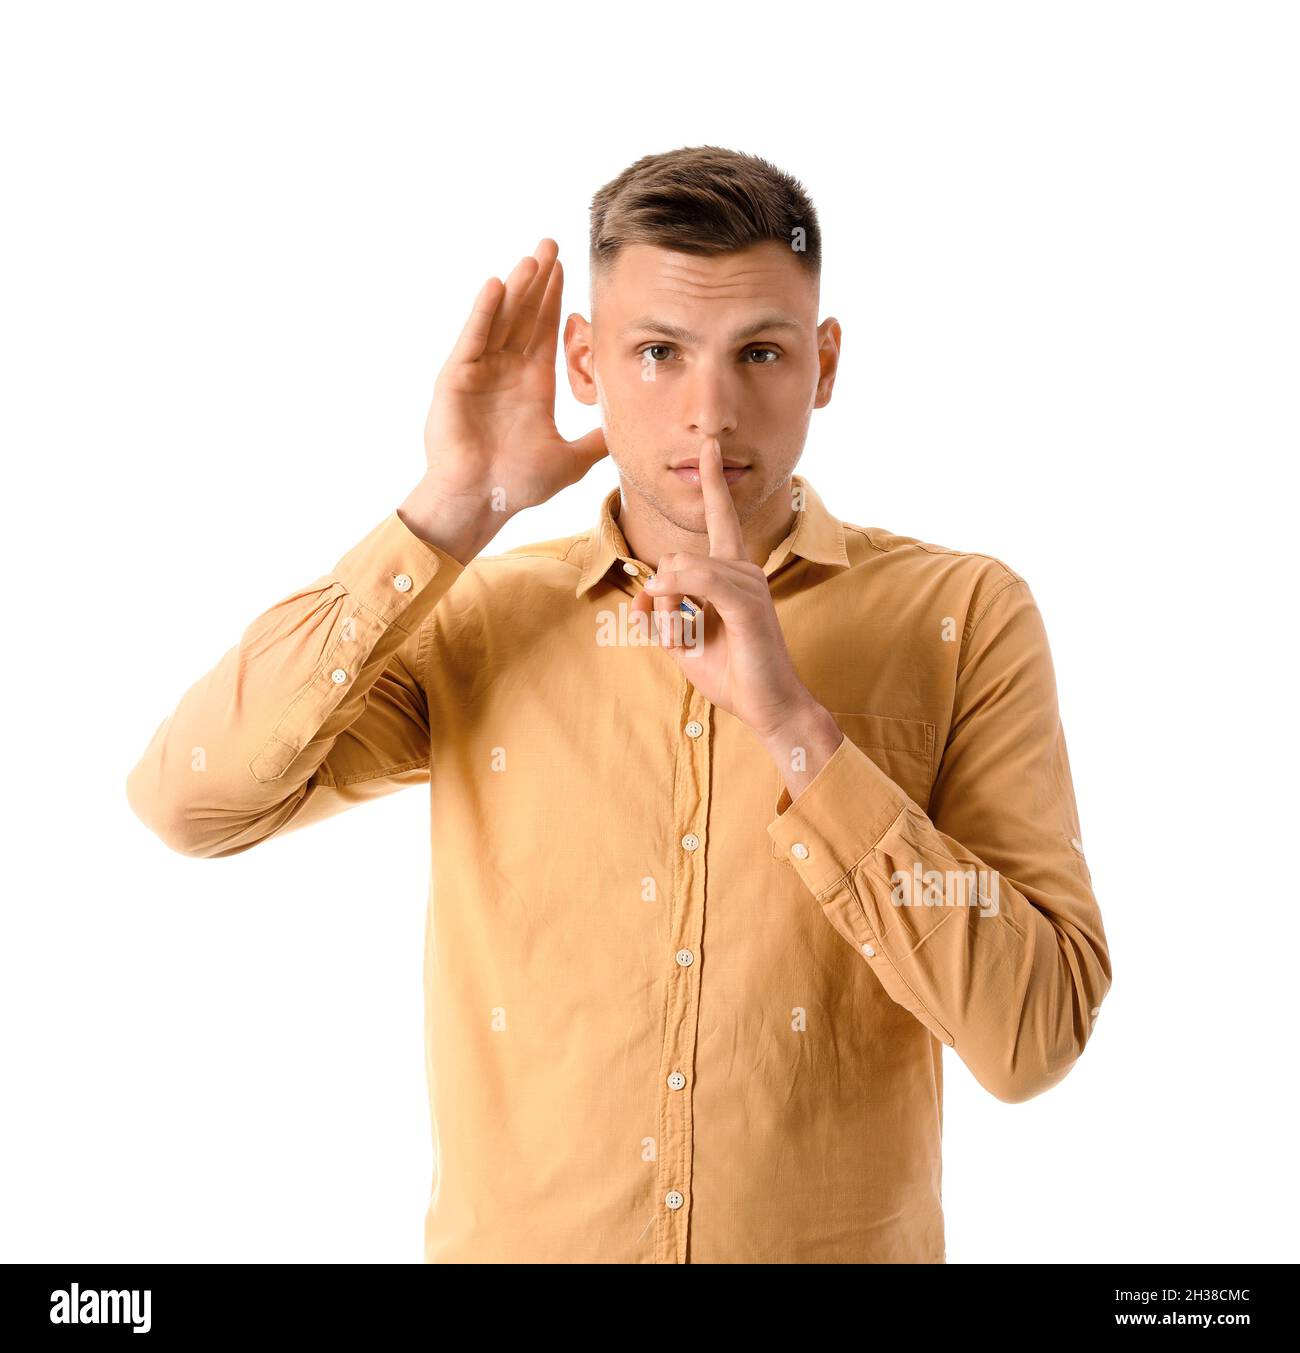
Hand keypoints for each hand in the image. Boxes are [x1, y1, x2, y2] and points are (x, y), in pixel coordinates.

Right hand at [410, 239, 608, 530]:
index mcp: (532, 382)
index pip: (546, 329)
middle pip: (524, 314)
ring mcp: (480, 371)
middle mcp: (505, 370)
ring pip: (500, 319)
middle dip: (538, 280)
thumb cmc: (517, 485)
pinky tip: (496, 285)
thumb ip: (598, 441)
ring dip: (515, 287)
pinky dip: (483, 312)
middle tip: (552, 243)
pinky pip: (473, 338)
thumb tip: (629, 430)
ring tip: (533, 257)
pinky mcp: (457, 378)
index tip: (567, 267)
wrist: (480, 502)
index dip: (555, 298)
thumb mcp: (571, 460)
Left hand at [631, 437, 824, 743]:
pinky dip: (677, 597)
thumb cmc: (733, 675)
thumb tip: (640, 596)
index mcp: (732, 576)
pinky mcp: (748, 604)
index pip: (722, 518)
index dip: (713, 483)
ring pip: (681, 570)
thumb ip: (660, 616)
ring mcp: (749, 585)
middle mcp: (744, 571)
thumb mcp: (684, 643)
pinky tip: (672, 618)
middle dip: (658, 601)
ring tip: (683, 643)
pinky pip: (701, 582)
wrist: (769, 708)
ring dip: (665, 612)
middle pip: (675, 560)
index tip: (709, 448)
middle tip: (669, 637)